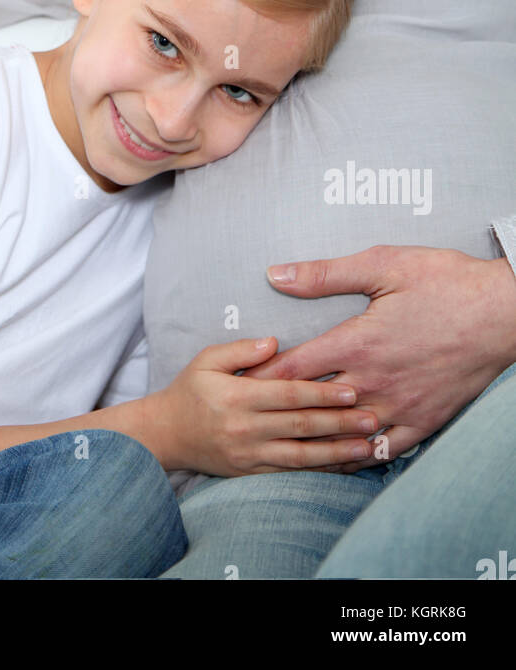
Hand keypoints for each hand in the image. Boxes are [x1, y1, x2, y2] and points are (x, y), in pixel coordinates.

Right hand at [147, 337, 377, 475]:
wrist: (166, 435)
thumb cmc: (190, 391)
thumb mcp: (207, 359)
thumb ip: (242, 350)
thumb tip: (275, 341)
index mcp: (238, 397)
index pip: (288, 394)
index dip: (321, 393)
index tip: (351, 390)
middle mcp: (246, 428)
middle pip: (301, 426)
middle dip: (340, 423)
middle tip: (373, 418)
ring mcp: (250, 455)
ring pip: (301, 456)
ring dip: (337, 452)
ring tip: (367, 446)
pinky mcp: (252, 473)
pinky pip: (292, 474)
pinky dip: (320, 471)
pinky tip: (343, 466)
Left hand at [247, 245, 515, 468]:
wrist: (503, 313)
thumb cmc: (444, 281)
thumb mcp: (381, 265)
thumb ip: (323, 274)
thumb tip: (275, 274)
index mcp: (356, 343)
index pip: (292, 370)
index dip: (258, 379)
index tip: (233, 386)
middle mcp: (373, 382)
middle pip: (311, 408)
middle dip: (277, 414)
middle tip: (245, 421)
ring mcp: (400, 407)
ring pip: (343, 435)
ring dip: (314, 439)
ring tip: (283, 445)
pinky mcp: (425, 422)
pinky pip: (384, 451)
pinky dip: (358, 455)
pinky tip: (341, 457)